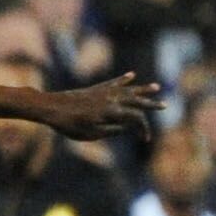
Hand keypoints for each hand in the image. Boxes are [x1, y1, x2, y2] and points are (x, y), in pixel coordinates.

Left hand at [37, 73, 161, 141]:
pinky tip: (132, 75)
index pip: (136, 118)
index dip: (143, 129)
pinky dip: (123, 79)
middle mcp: (111, 99)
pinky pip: (112, 83)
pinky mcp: (95, 89)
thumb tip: (128, 127)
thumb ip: (112, 130)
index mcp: (112, 112)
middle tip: (165, 105)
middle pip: (137, 101)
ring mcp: (103, 92)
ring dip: (143, 89)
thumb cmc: (69, 125)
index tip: (145, 140)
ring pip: (128, 89)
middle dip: (151, 104)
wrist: (50, 108)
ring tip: (156, 87)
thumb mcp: (92, 134)